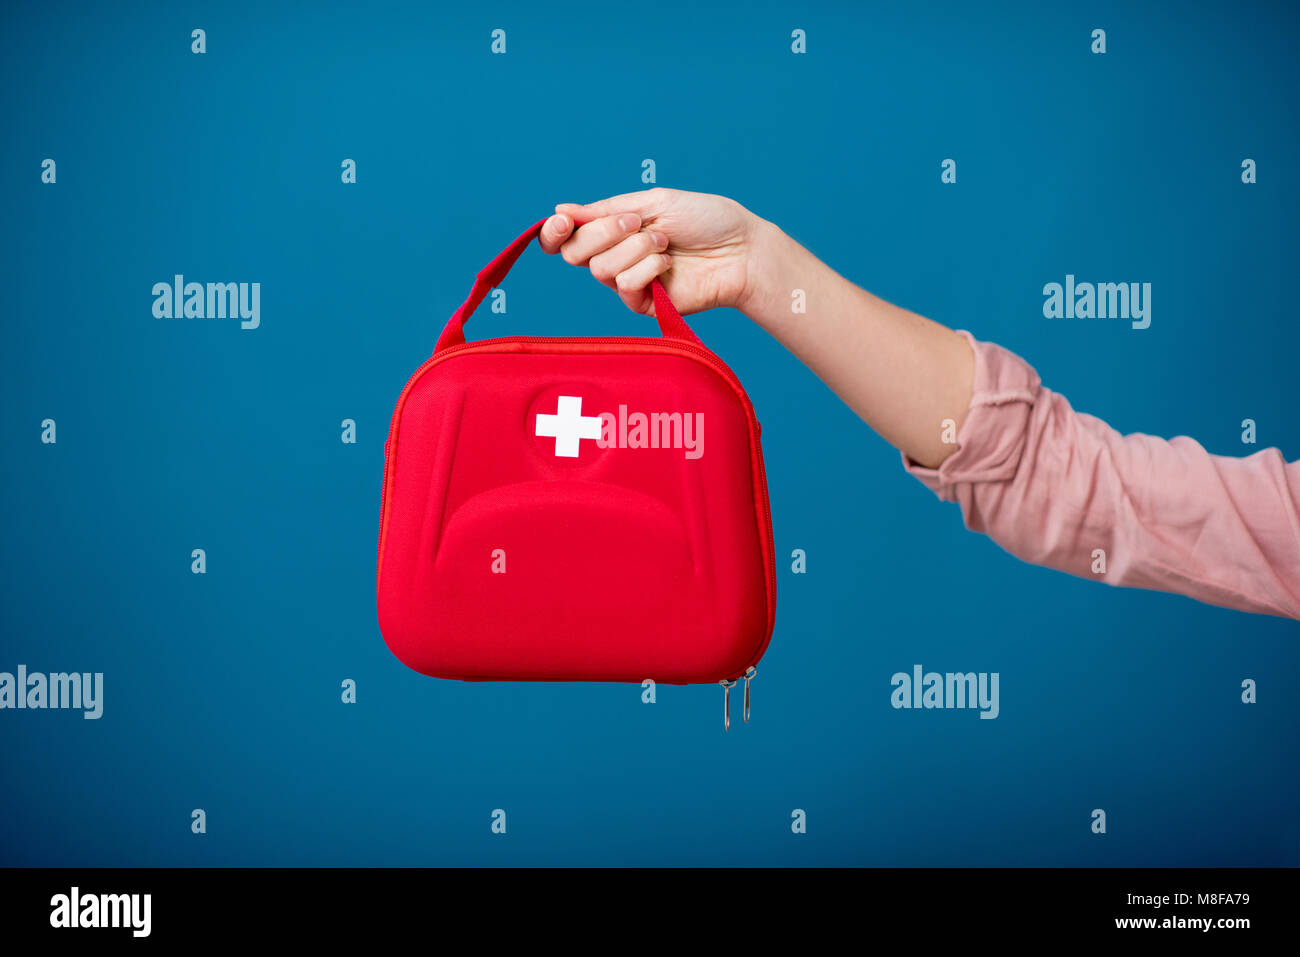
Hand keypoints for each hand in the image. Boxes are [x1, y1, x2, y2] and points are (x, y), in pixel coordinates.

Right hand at [537, 187, 761, 316]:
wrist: (741, 248)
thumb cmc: (704, 219)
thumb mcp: (653, 202)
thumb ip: (605, 209)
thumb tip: (561, 210)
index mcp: (613, 230)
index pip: (566, 238)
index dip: (554, 233)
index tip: (562, 221)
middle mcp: (615, 256)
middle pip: (575, 253)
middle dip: (603, 233)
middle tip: (636, 222)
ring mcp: (629, 281)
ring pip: (600, 270)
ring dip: (635, 249)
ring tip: (665, 243)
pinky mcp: (645, 304)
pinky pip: (624, 287)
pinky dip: (648, 268)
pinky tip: (670, 263)